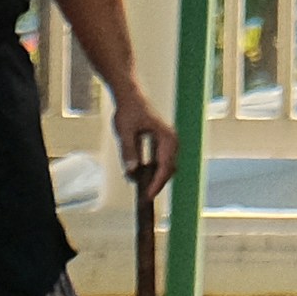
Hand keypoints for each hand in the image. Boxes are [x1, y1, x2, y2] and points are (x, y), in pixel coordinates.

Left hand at [102, 71, 173, 187]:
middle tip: (143, 198)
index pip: (165, 166)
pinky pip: (161, 162)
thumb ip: (129, 152)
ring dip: (154, 178)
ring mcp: (168, 143)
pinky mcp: (162, 144)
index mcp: (167, 138)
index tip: (148, 195)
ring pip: (166, 167)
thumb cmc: (128, 112)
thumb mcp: (125, 133)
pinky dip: (152, 171)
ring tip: (140, 189)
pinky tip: (139, 176)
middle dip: (157, 184)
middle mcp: (172, 141)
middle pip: (169, 169)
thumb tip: (132, 172)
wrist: (130, 97)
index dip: (157, 183)